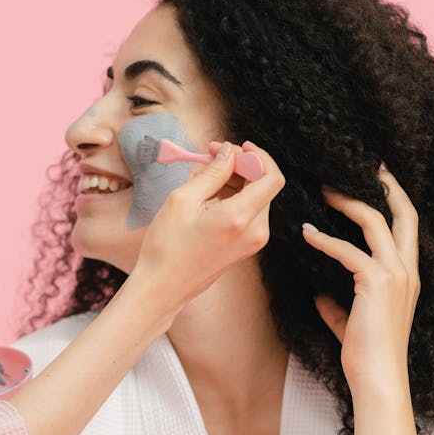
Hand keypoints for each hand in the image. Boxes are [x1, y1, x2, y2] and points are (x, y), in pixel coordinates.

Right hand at [133, 141, 285, 309]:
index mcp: (239, 218)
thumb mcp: (183, 200)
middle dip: (243, 165)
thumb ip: (212, 172)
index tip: (238, 146)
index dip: (258, 156)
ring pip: (256, 198)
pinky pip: (248, 213)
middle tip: (213, 154)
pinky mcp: (245, 247)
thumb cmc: (167, 246)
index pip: (271, 177)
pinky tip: (209, 194)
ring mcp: (252, 242)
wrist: (162, 287)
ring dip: (237, 180)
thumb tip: (228, 152)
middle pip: (264, 185)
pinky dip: (234, 197)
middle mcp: (254, 232)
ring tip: (205, 174)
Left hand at [302, 167, 419, 387]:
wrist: (378, 378)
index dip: (393, 200)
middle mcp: (407, 271)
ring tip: (322, 192)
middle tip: (358, 168)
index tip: (375, 180)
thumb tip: (319, 296)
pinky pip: (348, 252)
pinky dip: (325, 240)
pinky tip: (306, 233)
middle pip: (401, 213)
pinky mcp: (378, 284)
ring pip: (375, 223)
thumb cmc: (366, 354)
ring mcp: (396, 275)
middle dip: (381, 186)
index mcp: (406, 276)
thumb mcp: (350, 323)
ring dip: (347, 203)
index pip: (405, 227)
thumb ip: (339, 306)